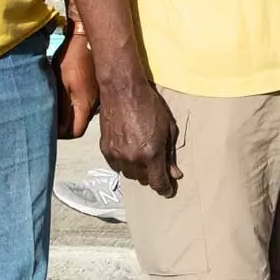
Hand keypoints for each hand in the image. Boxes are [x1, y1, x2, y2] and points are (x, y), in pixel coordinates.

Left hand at [53, 33, 98, 139]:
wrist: (86, 36)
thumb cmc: (71, 58)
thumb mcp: (61, 82)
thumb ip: (60, 106)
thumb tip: (57, 127)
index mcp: (86, 104)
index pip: (76, 132)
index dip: (61, 133)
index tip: (49, 125)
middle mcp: (96, 103)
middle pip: (80, 125)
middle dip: (65, 125)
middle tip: (51, 115)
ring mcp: (98, 95)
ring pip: (83, 114)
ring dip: (70, 113)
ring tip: (57, 103)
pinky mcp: (97, 87)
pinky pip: (86, 104)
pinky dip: (76, 104)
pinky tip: (67, 93)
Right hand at [98, 77, 180, 196]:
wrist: (122, 89)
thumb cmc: (149, 105)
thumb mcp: (168, 128)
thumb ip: (170, 154)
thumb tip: (174, 173)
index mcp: (151, 153)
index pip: (158, 183)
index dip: (165, 189)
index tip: (168, 190)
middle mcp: (133, 158)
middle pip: (144, 180)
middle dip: (152, 174)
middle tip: (156, 161)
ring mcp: (117, 155)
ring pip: (130, 174)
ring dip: (138, 169)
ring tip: (142, 154)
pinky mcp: (105, 149)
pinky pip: (116, 165)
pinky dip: (124, 162)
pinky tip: (129, 150)